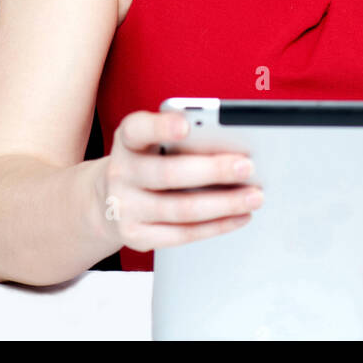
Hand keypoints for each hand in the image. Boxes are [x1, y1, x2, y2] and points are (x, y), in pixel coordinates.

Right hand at [100, 108, 263, 252]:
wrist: (108, 199)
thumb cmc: (146, 161)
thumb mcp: (152, 141)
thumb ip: (180, 139)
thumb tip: (231, 148)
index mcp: (127, 140)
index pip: (138, 129)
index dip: (160, 126)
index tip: (186, 126)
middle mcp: (121, 172)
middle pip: (169, 173)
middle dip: (213, 171)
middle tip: (247, 167)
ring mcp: (125, 207)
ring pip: (182, 209)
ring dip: (224, 204)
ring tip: (253, 196)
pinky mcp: (136, 236)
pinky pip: (182, 234)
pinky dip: (216, 226)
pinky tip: (238, 216)